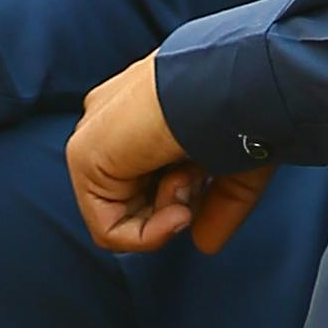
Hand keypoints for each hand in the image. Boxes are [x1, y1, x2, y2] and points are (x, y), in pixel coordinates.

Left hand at [66, 51, 270, 260]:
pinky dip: (148, 234)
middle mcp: (113, 116)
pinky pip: (107, 227)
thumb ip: (217, 204)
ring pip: (121, 214)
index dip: (187, 195)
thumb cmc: (243, 109)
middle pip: (134, 196)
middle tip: (200, 183)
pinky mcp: (84, 154)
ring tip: (190, 180)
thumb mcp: (235, 165)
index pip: (149, 174)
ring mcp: (95, 133)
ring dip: (166, 214)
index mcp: (144, 107)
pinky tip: (176, 207)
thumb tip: (203, 243)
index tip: (212, 182)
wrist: (230, 84)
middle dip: (176, 204)